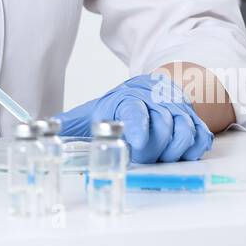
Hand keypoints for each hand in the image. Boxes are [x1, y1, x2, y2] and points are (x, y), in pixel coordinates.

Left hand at [58, 72, 213, 162]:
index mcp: (129, 98)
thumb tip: (43, 127)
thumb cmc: (121, 105)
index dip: (138, 127)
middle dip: (151, 150)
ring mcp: (179, 110)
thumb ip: (71, 122)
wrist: (154, 89)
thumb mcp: (94, 110)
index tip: (136, 142)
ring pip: (184, 133)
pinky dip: (192, 150)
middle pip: (162, 127)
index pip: (135, 110)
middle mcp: (157, 100)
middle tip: (141, 156)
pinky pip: (201, 138)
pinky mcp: (195, 120)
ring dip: (172, 153)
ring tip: (157, 157)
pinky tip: (178, 154)